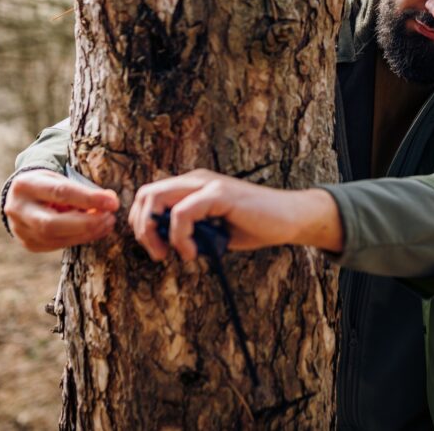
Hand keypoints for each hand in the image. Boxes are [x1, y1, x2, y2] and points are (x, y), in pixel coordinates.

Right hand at [4, 169, 119, 251]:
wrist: (23, 198)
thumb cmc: (49, 185)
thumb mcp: (61, 179)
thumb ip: (83, 190)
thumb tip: (110, 202)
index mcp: (26, 185)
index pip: (60, 193)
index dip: (89, 199)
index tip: (113, 202)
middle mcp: (18, 209)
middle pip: (52, 223)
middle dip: (86, 223)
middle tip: (109, 217)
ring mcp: (20, 230)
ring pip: (55, 238)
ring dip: (87, 232)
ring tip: (107, 223)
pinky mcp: (29, 243)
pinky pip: (58, 245)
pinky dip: (80, 238)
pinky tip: (96, 231)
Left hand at [129, 169, 342, 261]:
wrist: (290, 218)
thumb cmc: (255, 225)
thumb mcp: (213, 231)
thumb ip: (189, 231)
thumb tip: (164, 245)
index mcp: (192, 185)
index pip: (149, 196)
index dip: (143, 224)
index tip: (156, 250)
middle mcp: (196, 179)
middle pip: (146, 194)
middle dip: (142, 228)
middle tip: (158, 254)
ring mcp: (207, 183)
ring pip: (156, 198)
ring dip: (155, 232)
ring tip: (172, 255)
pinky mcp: (219, 193)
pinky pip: (182, 212)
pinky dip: (179, 236)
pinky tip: (192, 253)